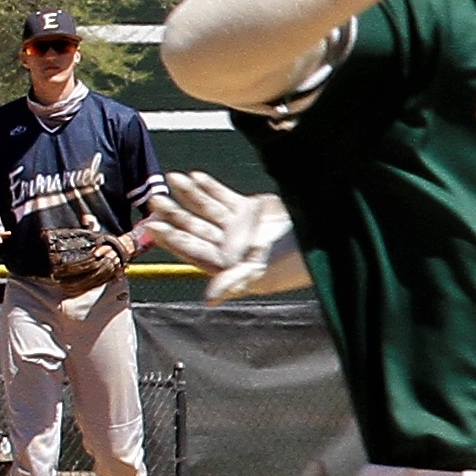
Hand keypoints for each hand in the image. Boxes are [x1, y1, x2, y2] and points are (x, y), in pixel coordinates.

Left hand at [150, 171, 307, 300]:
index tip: (155, 226)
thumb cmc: (293, 262)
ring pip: (206, 209)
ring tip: (174, 178)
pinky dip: (210, 187)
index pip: (193, 250)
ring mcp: (236, 225)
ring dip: (189, 195)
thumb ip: (233, 282)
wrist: (319, 240)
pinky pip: (223, 196)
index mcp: (225, 262)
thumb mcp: (262, 273)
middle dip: (175, 214)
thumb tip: (209, 299)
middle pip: (194, 227)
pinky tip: (195, 176)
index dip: (173, 238)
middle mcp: (227, 244)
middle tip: (156, 200)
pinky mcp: (247, 209)